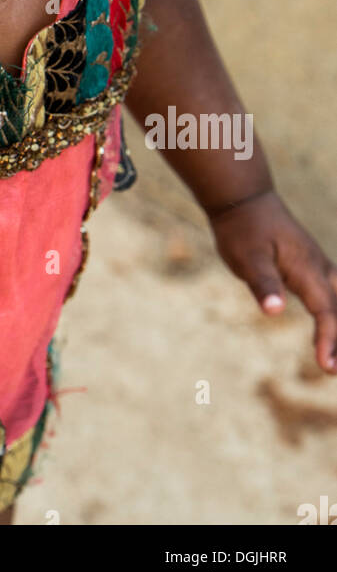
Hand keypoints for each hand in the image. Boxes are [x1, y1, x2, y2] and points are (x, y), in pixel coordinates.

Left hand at [208, 189, 336, 372]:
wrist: (244, 199)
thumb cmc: (243, 229)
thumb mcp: (247, 257)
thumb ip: (262, 283)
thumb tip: (274, 310)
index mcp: (307, 269)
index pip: (325, 311)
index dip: (329, 339)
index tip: (328, 367)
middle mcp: (319, 268)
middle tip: (336, 372)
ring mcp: (317, 265)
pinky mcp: (310, 266)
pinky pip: (333, 294)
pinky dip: (336, 313)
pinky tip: (332, 329)